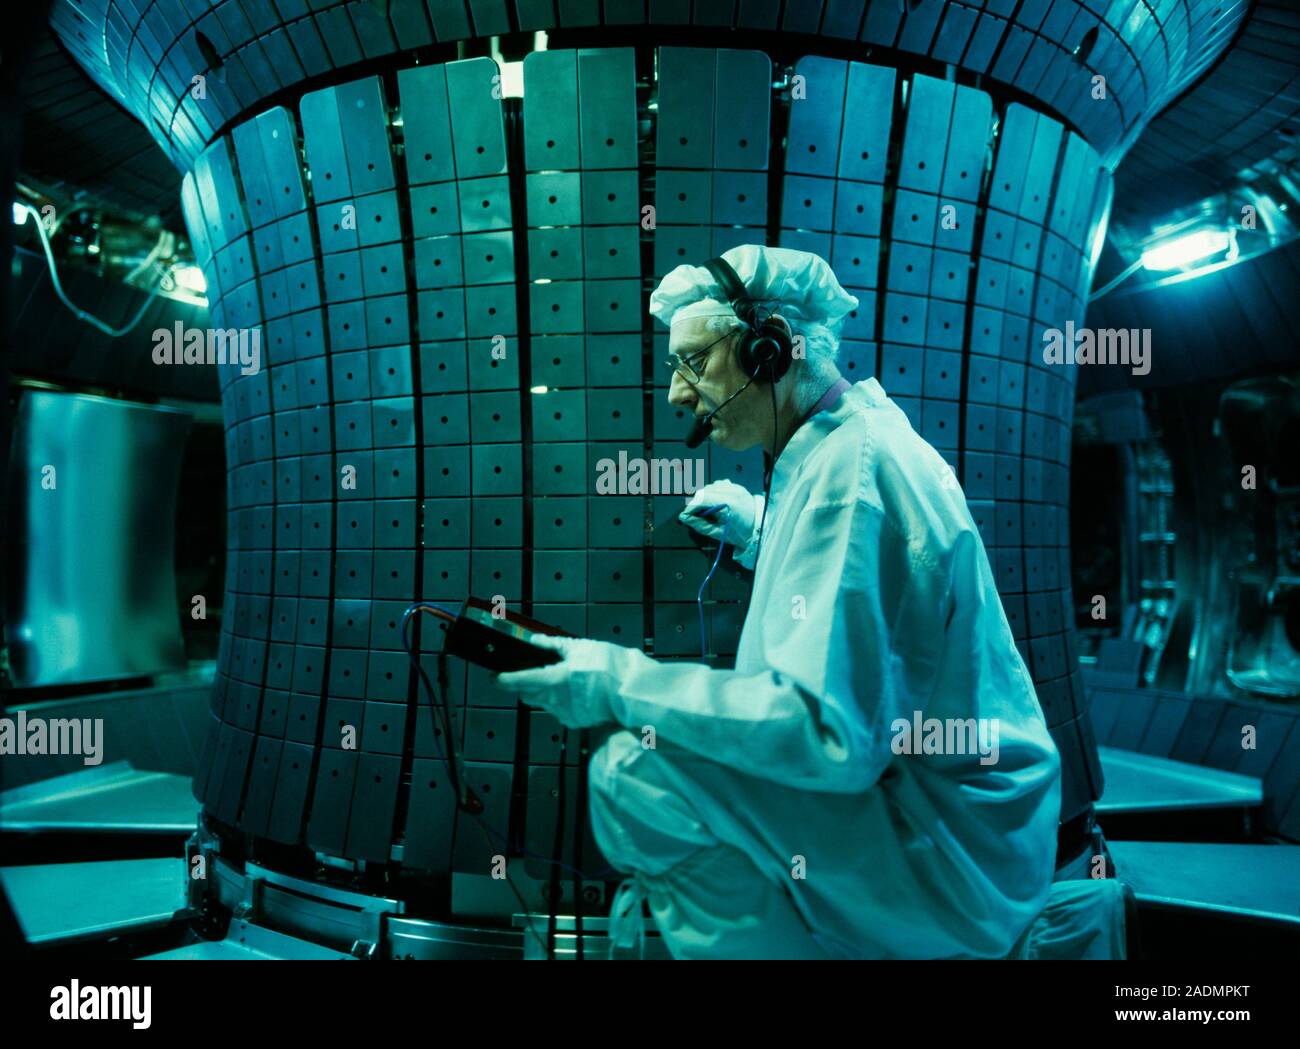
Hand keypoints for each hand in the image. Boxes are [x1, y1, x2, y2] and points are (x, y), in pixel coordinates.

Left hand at [495, 635, 624, 728]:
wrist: (630, 691)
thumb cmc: (606, 666)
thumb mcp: (580, 648)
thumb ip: (554, 645)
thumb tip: (535, 641)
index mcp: (552, 680)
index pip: (519, 680)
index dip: (504, 679)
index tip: (494, 677)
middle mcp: (553, 700)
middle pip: (527, 695)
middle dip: (525, 686)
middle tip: (532, 674)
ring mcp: (563, 713)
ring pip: (544, 703)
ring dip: (545, 693)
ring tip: (563, 680)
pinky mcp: (574, 721)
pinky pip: (560, 710)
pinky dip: (562, 702)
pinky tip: (576, 692)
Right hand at [679, 479, 764, 568]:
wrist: (760, 529)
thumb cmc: (741, 534)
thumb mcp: (718, 533)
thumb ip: (700, 525)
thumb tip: (684, 518)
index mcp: (729, 504)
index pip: (703, 498)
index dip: (691, 506)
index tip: (686, 514)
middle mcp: (732, 492)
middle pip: (705, 491)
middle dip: (697, 502)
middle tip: (696, 514)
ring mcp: (736, 488)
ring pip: (711, 486)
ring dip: (706, 496)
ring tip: (707, 508)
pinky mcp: (738, 487)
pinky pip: (720, 484)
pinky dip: (715, 491)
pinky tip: (716, 501)